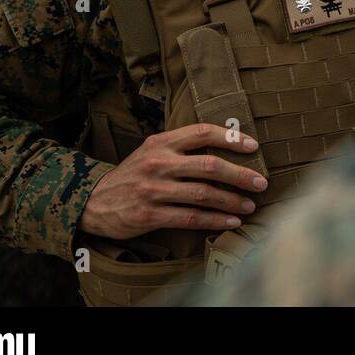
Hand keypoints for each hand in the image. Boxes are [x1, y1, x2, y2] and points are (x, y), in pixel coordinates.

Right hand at [79, 123, 267, 240]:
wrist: (94, 201)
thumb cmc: (134, 174)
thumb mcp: (152, 150)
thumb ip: (182, 146)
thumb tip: (228, 144)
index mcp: (161, 142)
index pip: (202, 132)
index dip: (231, 138)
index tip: (253, 146)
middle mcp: (158, 163)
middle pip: (209, 166)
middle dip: (240, 174)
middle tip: (261, 182)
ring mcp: (153, 190)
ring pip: (203, 194)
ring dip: (231, 201)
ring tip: (250, 205)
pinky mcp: (149, 215)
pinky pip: (190, 218)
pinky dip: (214, 220)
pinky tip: (230, 221)